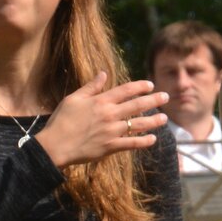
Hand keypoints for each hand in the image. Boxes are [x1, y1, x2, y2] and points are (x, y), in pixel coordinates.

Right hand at [32, 74, 169, 169]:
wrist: (54, 145)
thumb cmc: (61, 120)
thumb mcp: (74, 99)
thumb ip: (91, 87)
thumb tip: (103, 73)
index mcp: (101, 101)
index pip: (126, 90)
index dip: (140, 87)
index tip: (150, 85)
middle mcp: (109, 115)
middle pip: (137, 105)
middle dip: (154, 100)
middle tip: (166, 97)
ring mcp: (111, 131)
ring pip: (138, 125)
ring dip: (153, 121)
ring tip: (165, 118)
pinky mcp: (110, 147)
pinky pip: (131, 144)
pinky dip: (143, 142)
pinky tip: (153, 139)